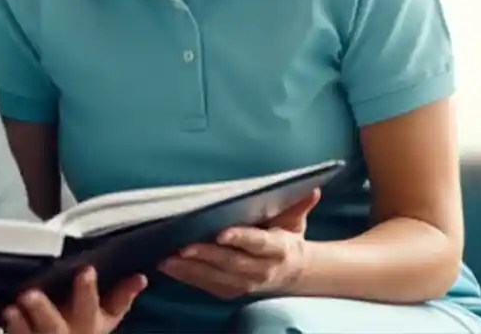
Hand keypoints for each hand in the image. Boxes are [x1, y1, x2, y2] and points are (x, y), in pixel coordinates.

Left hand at [0, 266, 147, 333]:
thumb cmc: (84, 330)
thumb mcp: (105, 319)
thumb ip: (121, 297)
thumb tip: (140, 277)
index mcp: (91, 327)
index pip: (94, 309)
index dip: (89, 292)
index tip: (85, 271)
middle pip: (57, 327)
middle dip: (44, 311)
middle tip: (29, 295)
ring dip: (21, 325)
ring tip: (10, 309)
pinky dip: (11, 331)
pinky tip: (2, 321)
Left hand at [158, 188, 320, 299]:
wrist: (291, 272)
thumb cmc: (286, 237)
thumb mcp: (295, 220)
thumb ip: (298, 205)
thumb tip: (312, 188)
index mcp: (277, 249)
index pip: (257, 243)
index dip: (240, 239)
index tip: (221, 233)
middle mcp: (261, 270)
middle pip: (231, 263)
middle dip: (206, 255)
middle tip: (183, 246)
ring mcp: (244, 284)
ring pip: (216, 278)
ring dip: (191, 269)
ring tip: (167, 259)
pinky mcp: (230, 291)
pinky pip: (206, 285)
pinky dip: (186, 276)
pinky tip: (168, 266)